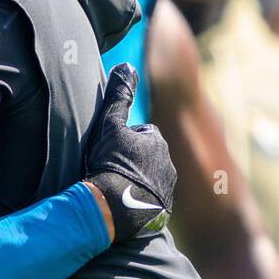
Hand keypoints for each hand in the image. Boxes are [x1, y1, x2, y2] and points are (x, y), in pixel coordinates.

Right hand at [84, 63, 175, 240]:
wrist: (112, 209)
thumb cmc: (110, 164)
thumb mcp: (109, 126)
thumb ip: (119, 96)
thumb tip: (126, 66)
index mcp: (157, 142)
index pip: (143, 134)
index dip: (126, 140)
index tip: (112, 150)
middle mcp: (169, 165)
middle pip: (149, 157)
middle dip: (135, 160)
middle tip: (111, 168)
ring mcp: (167, 190)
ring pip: (151, 178)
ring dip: (137, 180)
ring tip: (115, 188)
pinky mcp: (162, 212)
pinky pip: (151, 201)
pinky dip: (139, 200)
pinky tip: (121, 204)